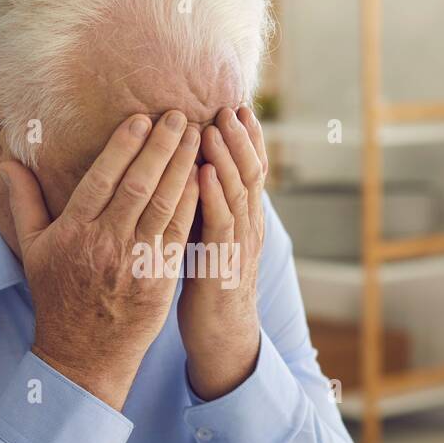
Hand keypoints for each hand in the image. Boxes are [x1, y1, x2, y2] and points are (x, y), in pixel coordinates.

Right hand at [1, 111, 199, 409]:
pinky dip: (192, 201)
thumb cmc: (57, 296)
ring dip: (182, 166)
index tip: (141, 118)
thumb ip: (24, 202)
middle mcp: (105, 243)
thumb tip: (10, 162)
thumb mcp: (33, 249)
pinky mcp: (160, 277)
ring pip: (164, 203)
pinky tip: (202, 176)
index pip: (101, 178)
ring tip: (196, 135)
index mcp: (74, 232)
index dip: (124, 146)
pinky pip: (179, 232)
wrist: (84, 352)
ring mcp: (135, 261)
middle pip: (138, 184)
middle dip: (161, 146)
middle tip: (178, 115)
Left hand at [178, 106, 265, 400]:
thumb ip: (205, 205)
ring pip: (239, 193)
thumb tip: (190, 171)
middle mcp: (249, 226)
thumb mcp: (209, 237)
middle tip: (229, 106)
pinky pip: (220, 224)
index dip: (248, 138)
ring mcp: (240, 245)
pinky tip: (203, 173)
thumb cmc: (209, 285)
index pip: (252, 168)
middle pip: (251, 171)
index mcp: (246, 218)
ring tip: (215, 127)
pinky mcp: (222, 263)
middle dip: (240, 138)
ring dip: (227, 158)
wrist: (222, 335)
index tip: (237, 106)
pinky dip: (213, 195)